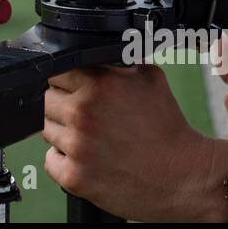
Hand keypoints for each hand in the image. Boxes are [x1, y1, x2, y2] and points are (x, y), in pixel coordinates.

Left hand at [42, 65, 227, 221]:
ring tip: (91, 139)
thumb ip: (116, 62)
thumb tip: (95, 51)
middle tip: (87, 117)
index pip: (55, 72)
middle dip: (63, 106)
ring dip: (62, 133)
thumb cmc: (167, 128)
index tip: (75, 89)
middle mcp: (82, 113)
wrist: (182, 177)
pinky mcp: (74, 176)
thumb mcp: (149, 77)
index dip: (66, 80)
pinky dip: (63, 160)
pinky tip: (86, 158)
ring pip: (45, 130)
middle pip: (46, 100)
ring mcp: (76, 147)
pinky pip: (49, 160)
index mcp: (98, 85)